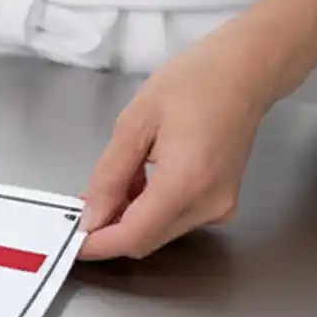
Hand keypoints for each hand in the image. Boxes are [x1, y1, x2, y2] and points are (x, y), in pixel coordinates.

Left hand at [80, 27, 276, 259]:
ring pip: (159, 232)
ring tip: (115, 180)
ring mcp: (221, 207)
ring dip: (129, 217)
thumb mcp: (134, 124)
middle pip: (146, 240)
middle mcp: (208, 205)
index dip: (98, 244)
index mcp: (186, 184)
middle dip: (110, 230)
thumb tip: (91, 216)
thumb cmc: (191, 84)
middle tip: (81, 206)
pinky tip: (139, 181)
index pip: (134, 236)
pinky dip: (150, 209)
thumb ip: (110, 176)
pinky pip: (176, 219)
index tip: (70, 241)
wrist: (245, 72)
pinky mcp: (223, 203)